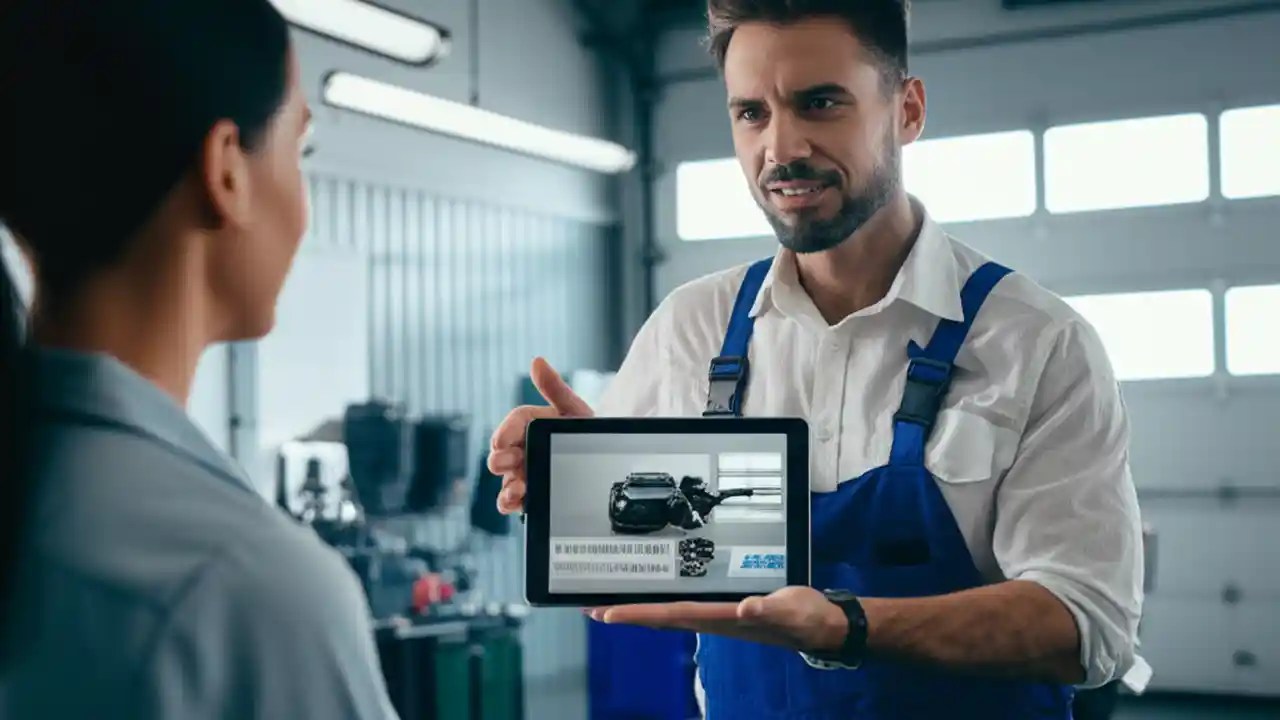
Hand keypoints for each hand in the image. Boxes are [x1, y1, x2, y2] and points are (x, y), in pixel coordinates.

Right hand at [488, 357, 592, 514]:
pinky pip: (513, 499)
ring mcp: (524, 472)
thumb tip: (537, 361)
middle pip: (503, 453)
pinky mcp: (529, 494)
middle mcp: (523, 449)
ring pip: (506, 479)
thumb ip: (555, 388)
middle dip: (501, 459)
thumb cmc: (586, 431)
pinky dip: (509, 502)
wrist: (604, 459)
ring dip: (507, 485)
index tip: (503, 440)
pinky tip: (514, 502)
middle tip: (509, 461)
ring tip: (517, 490)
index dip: (506, 431)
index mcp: (531, 425)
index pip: (513, 424)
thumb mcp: (574, 409)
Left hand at [585, 586, 847, 654]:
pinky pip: (681, 609)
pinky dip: (658, 606)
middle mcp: (712, 620)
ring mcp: (715, 618)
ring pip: (666, 615)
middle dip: (624, 614)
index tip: (608, 613)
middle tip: (589, 610)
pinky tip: (646, 603)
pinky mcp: (721, 612)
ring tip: (606, 608)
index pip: (671, 615)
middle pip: (659, 617)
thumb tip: (745, 607)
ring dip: (636, 612)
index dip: (638, 614)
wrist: (821, 627)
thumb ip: (770, 607)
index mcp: (722, 618)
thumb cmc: (806, 616)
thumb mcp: (792, 608)